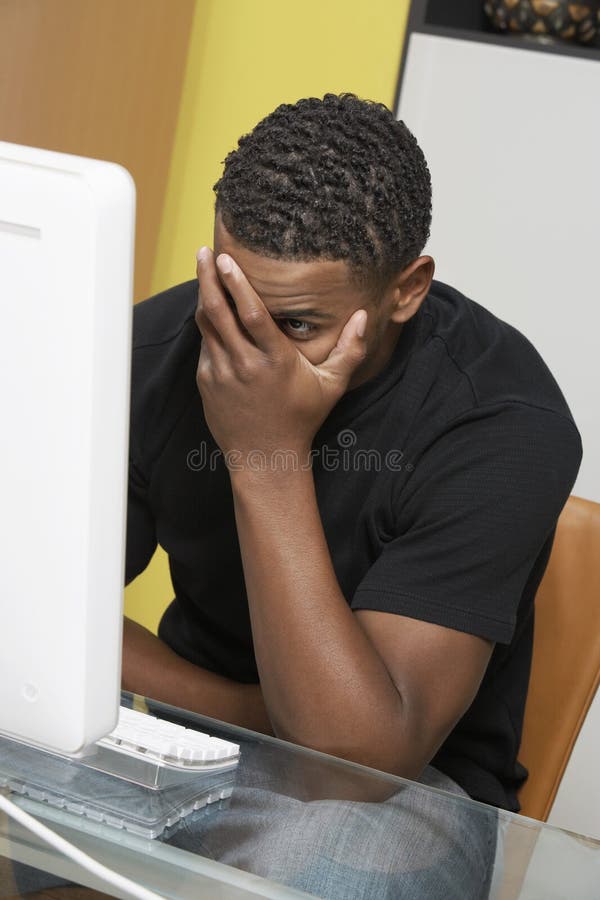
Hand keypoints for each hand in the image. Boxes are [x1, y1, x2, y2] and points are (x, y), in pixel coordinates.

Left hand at [195, 247, 366, 461]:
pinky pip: (204, 344)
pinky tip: (213, 309)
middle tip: (203, 251)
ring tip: (205, 271)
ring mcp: (220, 373)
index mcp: (274, 360)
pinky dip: (208, 325)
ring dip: (204, 296)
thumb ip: (349, 350)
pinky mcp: (206, 381)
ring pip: (206, 325)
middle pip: (218, 311)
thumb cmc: (301, 419)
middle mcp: (243, 364)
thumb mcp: (331, 386)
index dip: (236, 284)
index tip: (226, 259)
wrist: (265, 457)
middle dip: (208, 278)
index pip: (251, 314)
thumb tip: (364, 316)